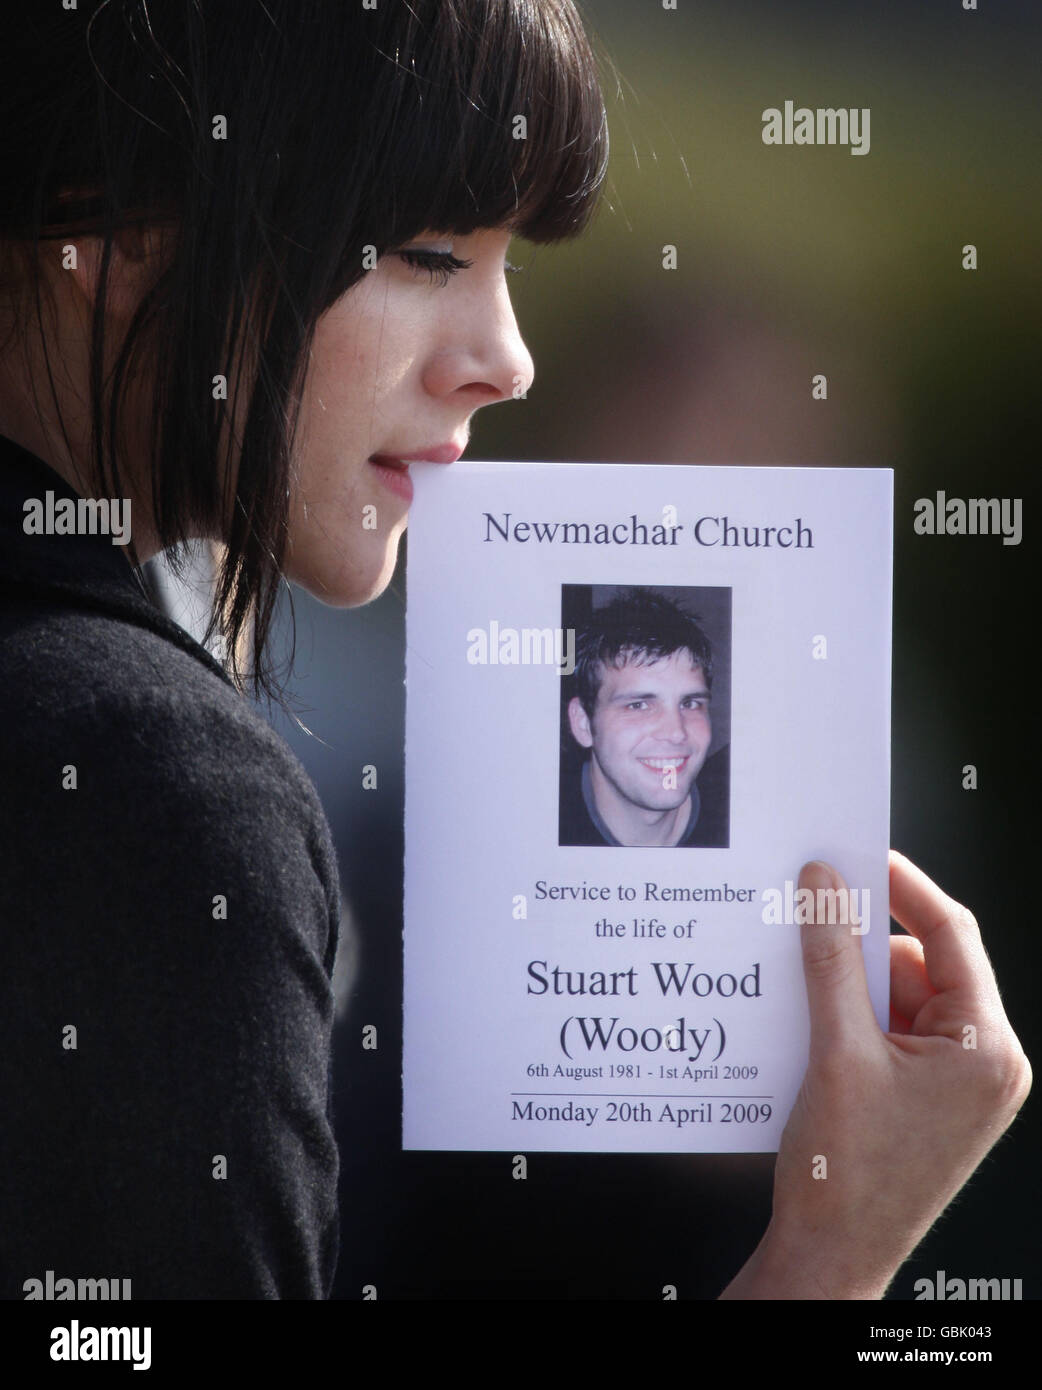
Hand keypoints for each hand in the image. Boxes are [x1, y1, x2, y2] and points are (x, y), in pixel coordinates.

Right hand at [720, 851, 1031, 1298]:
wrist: (830, 1257)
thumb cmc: (846, 1178)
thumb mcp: (835, 1051)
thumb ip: (830, 959)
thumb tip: (823, 887)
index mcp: (985, 1051)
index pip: (952, 937)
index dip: (903, 889)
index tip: (861, 857)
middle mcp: (983, 1064)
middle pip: (924, 965)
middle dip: (865, 945)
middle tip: (812, 918)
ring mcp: (957, 1083)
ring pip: (903, 996)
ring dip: (853, 983)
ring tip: (805, 990)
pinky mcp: (928, 1097)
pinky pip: (893, 1029)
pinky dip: (853, 1016)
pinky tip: (813, 1021)